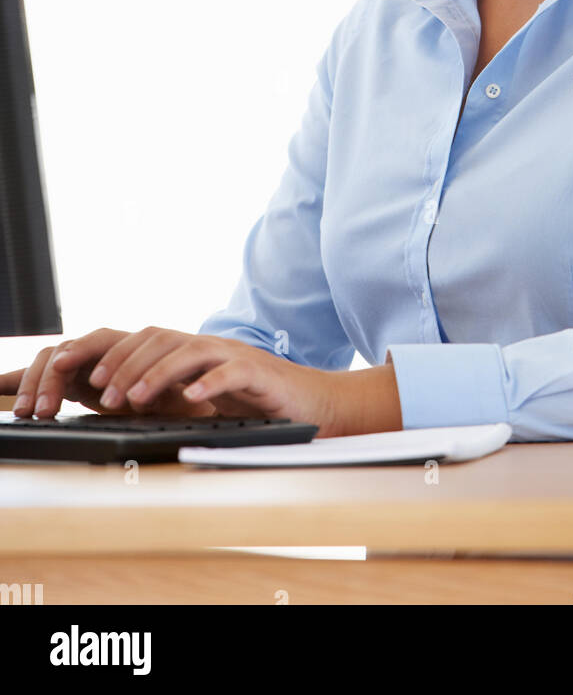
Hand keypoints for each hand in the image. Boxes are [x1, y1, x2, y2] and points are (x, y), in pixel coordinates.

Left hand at [0, 326, 346, 435]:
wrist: (311, 401)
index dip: (117, 356)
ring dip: (158, 374)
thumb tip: (126, 400)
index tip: (91, 381)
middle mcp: (212, 347)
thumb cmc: (256, 400)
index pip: (149, 340)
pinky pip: (232, 372)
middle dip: (127, 365)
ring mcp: (236, 356)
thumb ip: (175, 390)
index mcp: (195, 351)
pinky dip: (210, 383)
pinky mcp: (259, 374)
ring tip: (135, 398)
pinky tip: (192, 399)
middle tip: (105, 394)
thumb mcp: (206, 393)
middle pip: (162, 341)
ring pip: (191, 352)